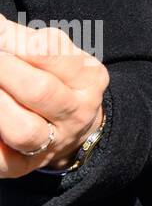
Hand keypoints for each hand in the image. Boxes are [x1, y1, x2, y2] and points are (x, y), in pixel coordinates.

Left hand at [0, 15, 107, 176]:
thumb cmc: (59, 80)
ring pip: (24, 130)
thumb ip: (27, 40)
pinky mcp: (24, 166)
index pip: (55, 57)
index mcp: (89, 79)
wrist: (75, 127)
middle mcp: (77, 113)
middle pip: (40, 92)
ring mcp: (52, 143)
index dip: (20, 45)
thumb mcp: (57, 54)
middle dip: (5, 71)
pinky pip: (3, 160)